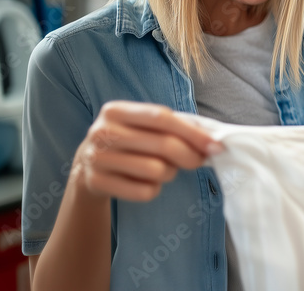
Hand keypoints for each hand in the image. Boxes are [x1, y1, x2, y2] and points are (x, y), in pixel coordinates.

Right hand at [72, 101, 223, 201]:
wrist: (88, 165)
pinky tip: (145, 182)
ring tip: (162, 169)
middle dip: (190, 156)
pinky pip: (144, 192)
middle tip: (200, 161)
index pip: (162, 118)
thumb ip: (174, 127)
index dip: (192, 133)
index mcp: (115, 110)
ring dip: (169, 173)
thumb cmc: (129, 141)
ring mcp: (96, 158)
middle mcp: (102, 132)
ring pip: (156, 170)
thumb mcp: (143, 126)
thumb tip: (212, 142)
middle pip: (162, 145)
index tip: (215, 146)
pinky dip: (154, 189)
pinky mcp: (96, 183)